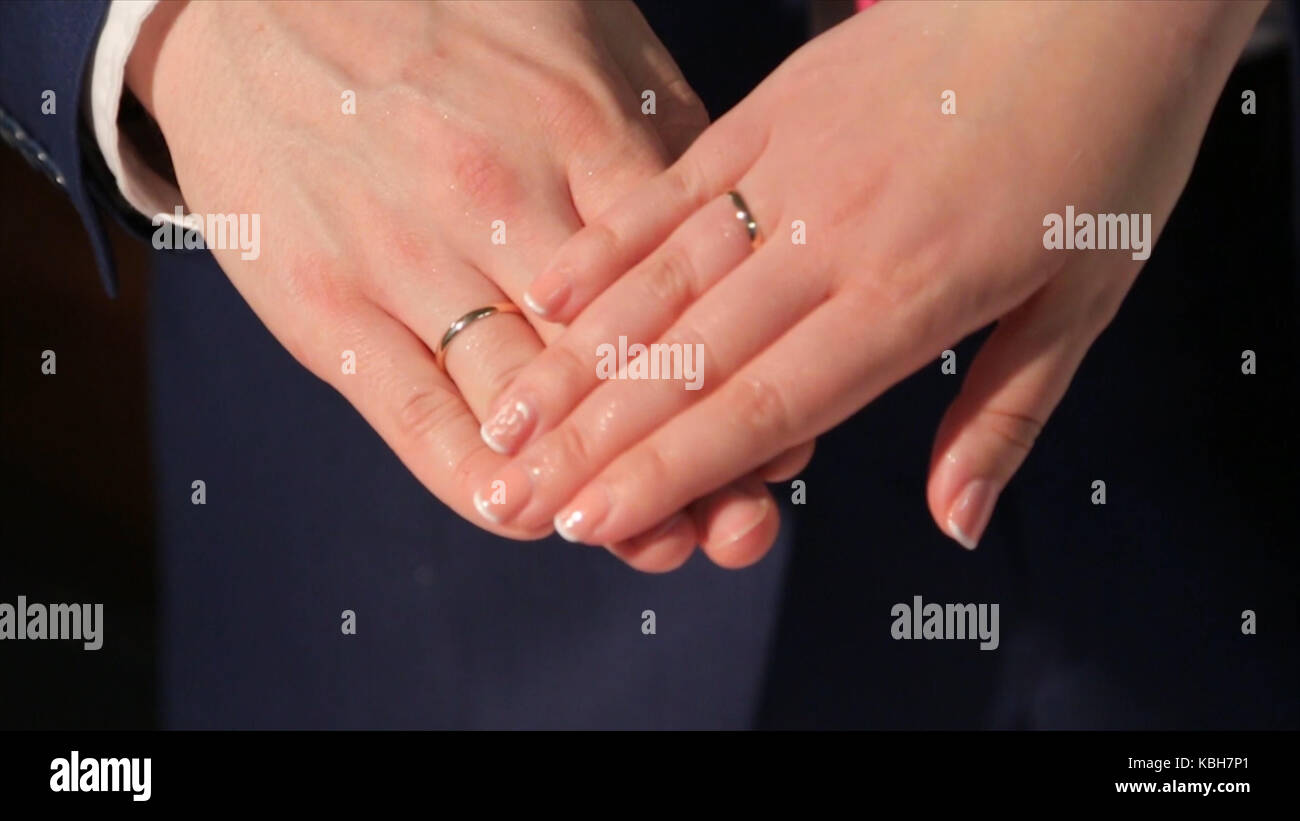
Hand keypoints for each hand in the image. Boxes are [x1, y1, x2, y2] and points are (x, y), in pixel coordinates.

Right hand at [125, 0, 783, 547]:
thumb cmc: (448, 21)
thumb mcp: (581, 40)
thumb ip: (659, 143)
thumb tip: (733, 235)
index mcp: (581, 132)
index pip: (682, 281)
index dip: (737, 371)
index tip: (786, 440)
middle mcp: (499, 200)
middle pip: (612, 360)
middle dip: (682, 451)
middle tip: (741, 526)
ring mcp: (408, 256)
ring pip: (522, 400)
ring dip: (594, 483)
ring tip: (658, 542)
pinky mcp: (327, 301)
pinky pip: (414, 411)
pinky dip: (473, 474)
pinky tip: (521, 515)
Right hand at [471, 0, 1263, 563]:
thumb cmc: (1104, 140)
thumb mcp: (1088, 298)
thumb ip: (1003, 417)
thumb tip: (955, 526)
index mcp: (911, 295)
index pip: (763, 405)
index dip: (670, 470)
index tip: (594, 520)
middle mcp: (830, 238)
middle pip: (689, 357)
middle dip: (594, 440)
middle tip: (515, 497)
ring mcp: (790, 170)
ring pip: (660, 282)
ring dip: (575, 359)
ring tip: (506, 420)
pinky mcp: (770, 115)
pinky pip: (670, 192)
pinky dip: (605, 250)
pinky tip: (545, 297)